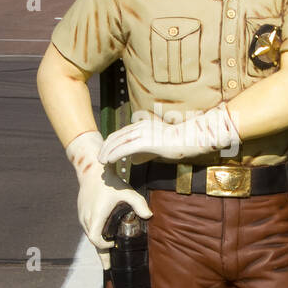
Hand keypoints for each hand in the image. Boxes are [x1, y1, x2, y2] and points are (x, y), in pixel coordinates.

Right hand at [66, 131, 151, 269]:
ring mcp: (82, 215)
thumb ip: (139, 204)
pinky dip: (95, 235)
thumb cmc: (110, 182)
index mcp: (96, 216)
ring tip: (107, 254)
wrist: (91, 170)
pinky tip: (102, 237)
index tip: (113, 246)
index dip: (103, 247)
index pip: (96, 240)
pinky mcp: (81, 212)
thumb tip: (149, 216)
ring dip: (98, 244)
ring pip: (90, 235)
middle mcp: (86, 218)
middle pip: (92, 241)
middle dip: (101, 253)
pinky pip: (88, 228)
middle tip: (109, 266)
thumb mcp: (127, 191)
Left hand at [98, 105, 239, 165]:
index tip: (105, 153)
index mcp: (141, 126)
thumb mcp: (156, 147)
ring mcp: (142, 133)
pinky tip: (109, 161)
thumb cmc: (176, 143)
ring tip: (102, 162)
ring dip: (108, 152)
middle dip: (106, 148)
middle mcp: (139, 127)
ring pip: (118, 142)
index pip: (121, 134)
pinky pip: (125, 148)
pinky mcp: (145, 141)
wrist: (188, 139)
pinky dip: (115, 154)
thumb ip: (143, 152)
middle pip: (116, 137)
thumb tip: (132, 160)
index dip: (111, 144)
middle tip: (99, 158)